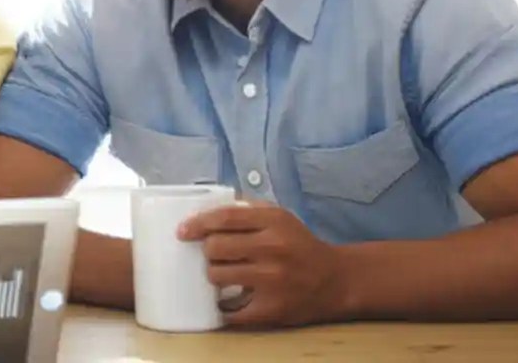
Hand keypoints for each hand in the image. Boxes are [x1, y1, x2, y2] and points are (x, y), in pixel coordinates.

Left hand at [178, 201, 350, 327]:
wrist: (335, 280)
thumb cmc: (299, 245)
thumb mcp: (280, 217)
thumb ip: (247, 209)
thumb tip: (207, 208)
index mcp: (274, 222)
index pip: (224, 218)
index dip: (197, 223)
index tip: (182, 232)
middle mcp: (272, 249)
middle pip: (215, 247)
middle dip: (207, 251)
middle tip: (213, 255)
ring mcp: (272, 281)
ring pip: (217, 275)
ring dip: (214, 274)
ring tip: (223, 273)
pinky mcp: (271, 309)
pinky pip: (230, 308)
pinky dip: (222, 305)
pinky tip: (226, 298)